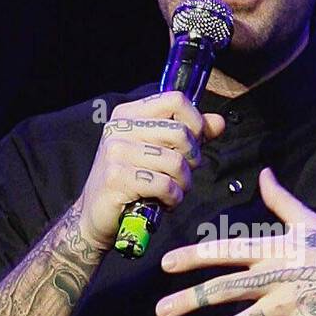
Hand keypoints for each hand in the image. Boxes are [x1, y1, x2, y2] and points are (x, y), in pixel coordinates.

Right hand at [76, 92, 225, 250]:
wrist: (96, 214)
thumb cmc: (132, 182)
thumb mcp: (160, 153)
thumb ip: (190, 135)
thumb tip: (218, 122)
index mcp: (130, 114)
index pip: (175, 100)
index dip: (196, 122)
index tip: (196, 143)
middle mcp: (120, 128)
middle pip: (179, 132)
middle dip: (192, 159)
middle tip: (184, 174)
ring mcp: (115, 152)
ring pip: (175, 162)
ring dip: (183, 183)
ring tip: (174, 191)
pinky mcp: (116, 177)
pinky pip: (164, 184)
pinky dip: (173, 198)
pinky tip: (164, 202)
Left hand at [155, 167, 315, 315]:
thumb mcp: (311, 221)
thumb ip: (280, 201)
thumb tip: (264, 172)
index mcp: (274, 250)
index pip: (225, 251)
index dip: (194, 257)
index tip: (166, 264)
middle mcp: (276, 276)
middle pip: (223, 289)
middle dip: (189, 301)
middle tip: (160, 311)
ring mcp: (289, 304)